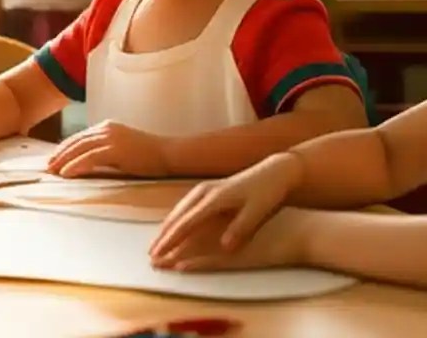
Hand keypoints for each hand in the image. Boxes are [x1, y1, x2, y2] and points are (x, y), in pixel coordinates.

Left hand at [46, 120, 169, 177]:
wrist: (168, 154)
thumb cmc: (149, 156)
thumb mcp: (122, 149)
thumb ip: (105, 151)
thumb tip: (87, 162)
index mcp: (107, 127)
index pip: (79, 137)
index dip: (64, 149)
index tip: (53, 159)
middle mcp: (106, 129)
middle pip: (75, 141)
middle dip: (59, 154)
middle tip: (47, 167)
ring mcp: (111, 138)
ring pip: (79, 148)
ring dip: (63, 160)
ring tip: (52, 171)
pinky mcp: (115, 149)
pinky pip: (89, 158)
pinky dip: (75, 166)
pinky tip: (65, 174)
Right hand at [150, 152, 302, 261]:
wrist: (275, 172)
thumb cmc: (268, 192)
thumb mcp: (259, 212)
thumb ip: (241, 229)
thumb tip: (224, 248)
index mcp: (215, 198)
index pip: (187, 223)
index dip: (171, 240)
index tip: (159, 254)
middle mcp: (204, 192)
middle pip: (177, 216)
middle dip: (163, 236)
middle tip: (151, 254)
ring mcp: (204, 189)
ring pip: (178, 210)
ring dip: (166, 227)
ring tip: (157, 243)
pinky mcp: (208, 189)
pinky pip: (185, 206)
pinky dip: (175, 219)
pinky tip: (171, 226)